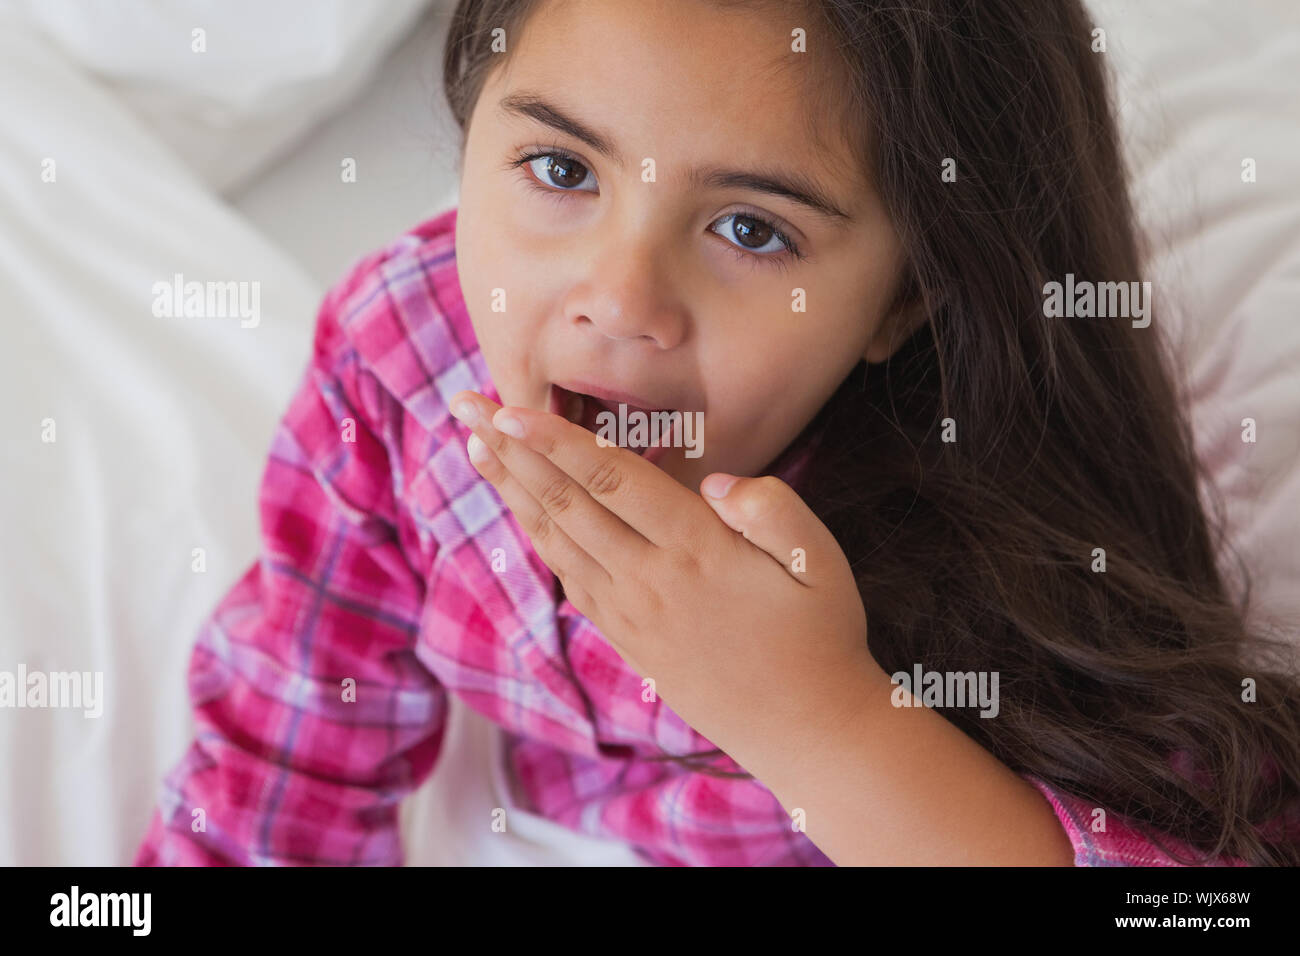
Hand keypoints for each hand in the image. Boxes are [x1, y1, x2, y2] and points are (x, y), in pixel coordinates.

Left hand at [447, 390, 884, 777]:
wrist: (804, 729)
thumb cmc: (819, 636)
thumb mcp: (820, 562)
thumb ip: (772, 508)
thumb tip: (716, 482)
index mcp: (697, 549)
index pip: (611, 481)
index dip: (555, 442)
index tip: (509, 410)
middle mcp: (650, 579)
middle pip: (565, 502)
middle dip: (511, 450)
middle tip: (465, 406)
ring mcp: (631, 613)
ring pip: (555, 539)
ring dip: (510, 488)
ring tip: (474, 446)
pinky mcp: (627, 638)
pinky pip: (568, 577)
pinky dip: (536, 536)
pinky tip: (520, 509)